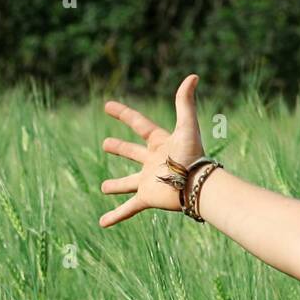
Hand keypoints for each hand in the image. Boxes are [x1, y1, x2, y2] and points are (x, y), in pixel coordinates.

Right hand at [98, 74, 203, 226]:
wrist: (197, 185)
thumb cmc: (193, 156)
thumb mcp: (187, 126)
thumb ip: (186, 101)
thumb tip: (193, 76)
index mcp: (160, 143)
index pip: (139, 124)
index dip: (123, 114)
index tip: (107, 106)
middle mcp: (153, 162)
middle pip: (133, 153)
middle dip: (120, 149)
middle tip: (105, 145)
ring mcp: (149, 181)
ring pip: (128, 183)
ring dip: (116, 186)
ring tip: (103, 188)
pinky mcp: (147, 197)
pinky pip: (128, 209)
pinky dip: (116, 216)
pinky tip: (102, 223)